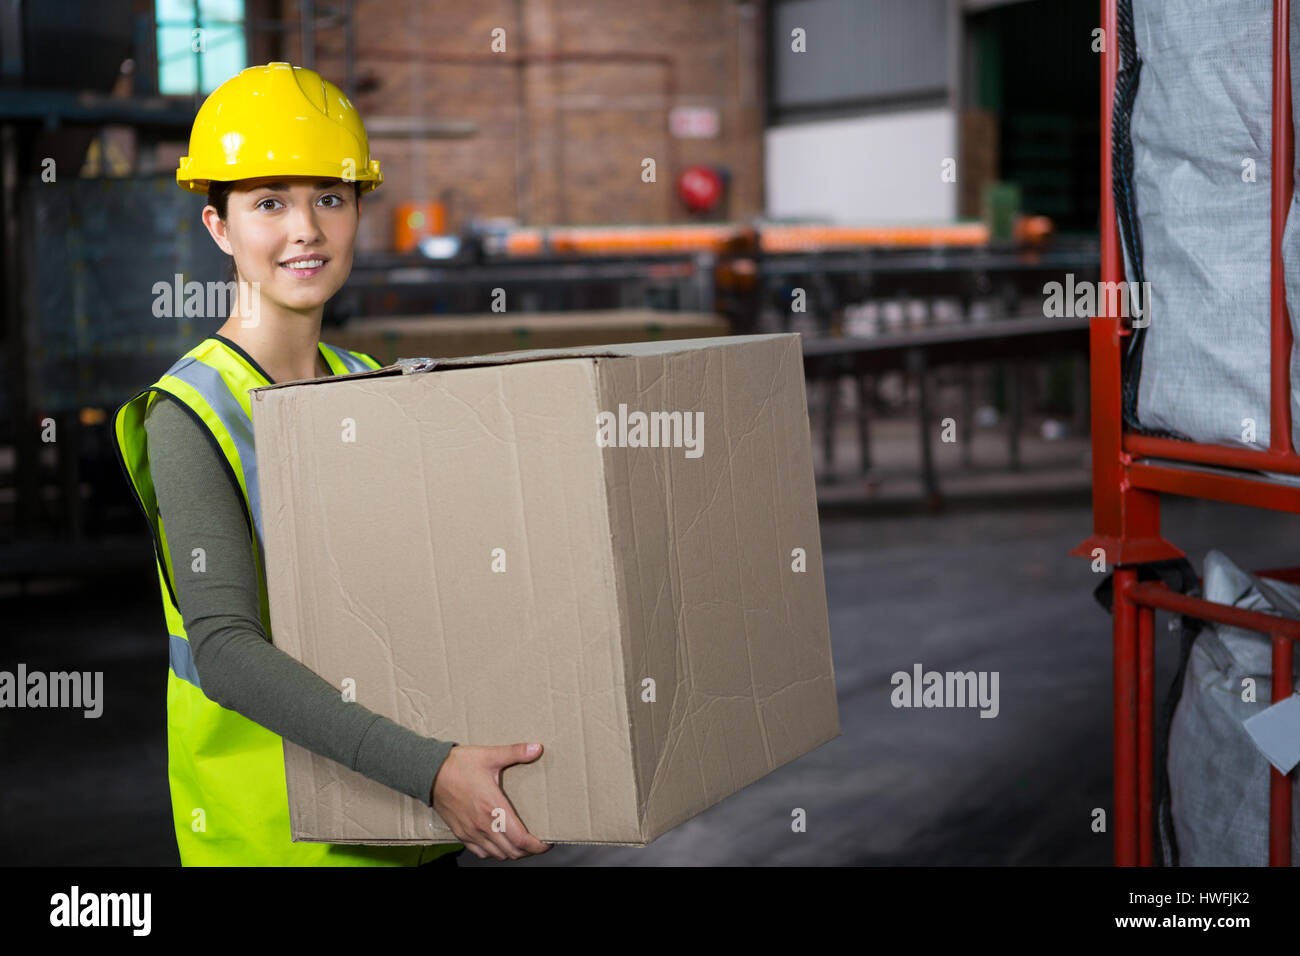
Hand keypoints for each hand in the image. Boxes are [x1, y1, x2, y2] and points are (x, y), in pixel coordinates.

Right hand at [430, 742, 551, 859]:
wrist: (428, 772)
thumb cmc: (458, 764)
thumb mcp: (490, 755)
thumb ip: (515, 752)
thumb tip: (537, 748)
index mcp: (493, 807)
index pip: (520, 839)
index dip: (536, 846)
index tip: (546, 844)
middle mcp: (483, 825)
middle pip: (512, 851)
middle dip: (528, 851)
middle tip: (537, 843)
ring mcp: (470, 831)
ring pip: (497, 855)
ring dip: (512, 853)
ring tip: (521, 844)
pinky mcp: (460, 833)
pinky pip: (480, 852)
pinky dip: (493, 853)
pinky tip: (499, 844)